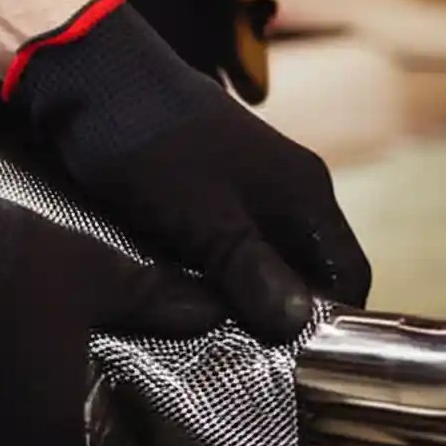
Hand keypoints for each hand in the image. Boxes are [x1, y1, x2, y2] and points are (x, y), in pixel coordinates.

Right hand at [0, 134, 221, 445]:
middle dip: (84, 404)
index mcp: (62, 425)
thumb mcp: (98, 273)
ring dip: (30, 393)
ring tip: (40, 336)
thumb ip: (157, 301)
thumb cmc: (6, 269)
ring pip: (14, 423)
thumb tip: (212, 309)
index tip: (149, 419)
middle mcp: (9, 444)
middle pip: (65, 439)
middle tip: (98, 353)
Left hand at [4, 0, 370, 341]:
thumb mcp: (203, 216)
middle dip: (285, 319)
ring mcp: (248, 190)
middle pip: (309, 273)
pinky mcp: (210, 193)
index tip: (304, 366)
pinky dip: (219, 278)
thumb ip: (251, 269)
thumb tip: (299, 323)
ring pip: (266, 263)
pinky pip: (231, 248)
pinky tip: (190, 303)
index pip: (351, 274)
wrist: (94, 79)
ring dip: (247, 301)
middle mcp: (287, 191)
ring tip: (218, 343)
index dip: (336, 323)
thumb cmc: (152, 144)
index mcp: (305, 193)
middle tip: (252, 364)